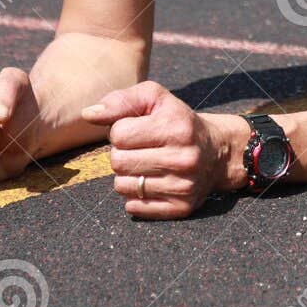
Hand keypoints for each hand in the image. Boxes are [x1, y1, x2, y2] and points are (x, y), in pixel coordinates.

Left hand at [81, 81, 228, 219]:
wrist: (218, 151)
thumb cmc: (179, 121)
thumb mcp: (156, 99)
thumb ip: (121, 100)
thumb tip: (88, 114)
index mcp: (176, 128)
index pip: (118, 134)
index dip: (121, 130)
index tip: (136, 130)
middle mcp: (183, 158)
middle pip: (118, 162)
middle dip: (121, 153)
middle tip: (138, 149)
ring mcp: (182, 186)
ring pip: (122, 186)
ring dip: (127, 175)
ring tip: (145, 165)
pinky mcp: (181, 207)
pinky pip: (134, 207)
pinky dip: (135, 196)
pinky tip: (151, 182)